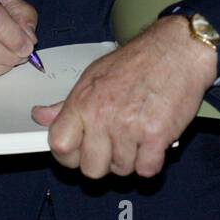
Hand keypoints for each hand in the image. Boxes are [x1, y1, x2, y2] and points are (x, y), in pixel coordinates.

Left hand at [30, 16, 216, 178]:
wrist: (179, 49)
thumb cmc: (140, 60)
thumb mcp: (95, 75)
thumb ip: (68, 103)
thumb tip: (41, 116)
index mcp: (83, 101)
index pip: (59, 145)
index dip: (69, 156)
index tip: (81, 153)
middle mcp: (102, 116)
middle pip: (91, 169)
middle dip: (105, 162)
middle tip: (118, 144)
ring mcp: (129, 128)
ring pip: (122, 170)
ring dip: (133, 158)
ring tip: (141, 133)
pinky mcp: (156, 136)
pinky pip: (147, 170)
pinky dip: (153, 161)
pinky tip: (155, 141)